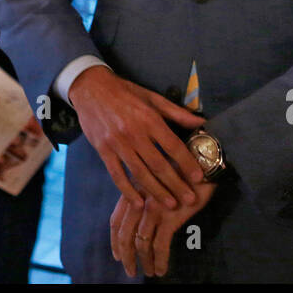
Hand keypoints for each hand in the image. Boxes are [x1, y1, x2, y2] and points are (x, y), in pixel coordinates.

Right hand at [69, 65, 204, 210]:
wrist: (91, 88)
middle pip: (158, 164)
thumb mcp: (152, 97)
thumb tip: (201, 121)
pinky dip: (127, 191)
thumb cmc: (125, 92)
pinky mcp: (103, 150)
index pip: (172, 145)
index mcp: (149, 119)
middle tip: (189, 199)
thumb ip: (177, 112)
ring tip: (170, 204)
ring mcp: (117, 143)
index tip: (198, 177)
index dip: (187, 162)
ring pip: (140, 173)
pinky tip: (138, 203)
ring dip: (156, 191)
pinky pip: (117, 174)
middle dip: (176, 184)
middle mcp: (134, 133)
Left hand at [110, 181, 216, 277]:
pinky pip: (160, 246)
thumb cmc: (181, 171)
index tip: (117, 255)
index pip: (116, 221)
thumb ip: (144, 197)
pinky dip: (160, 260)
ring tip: (150, 273)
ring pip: (141, 243)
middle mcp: (139, 200)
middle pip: (124, 235)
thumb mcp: (155, 181)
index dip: (115, 241)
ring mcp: (152, 209)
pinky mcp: (168, 217)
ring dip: (145, 262)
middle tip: (130, 270)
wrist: (201, 163)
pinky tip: (162, 270)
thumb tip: (140, 221)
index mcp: (133, 191)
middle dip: (126, 256)